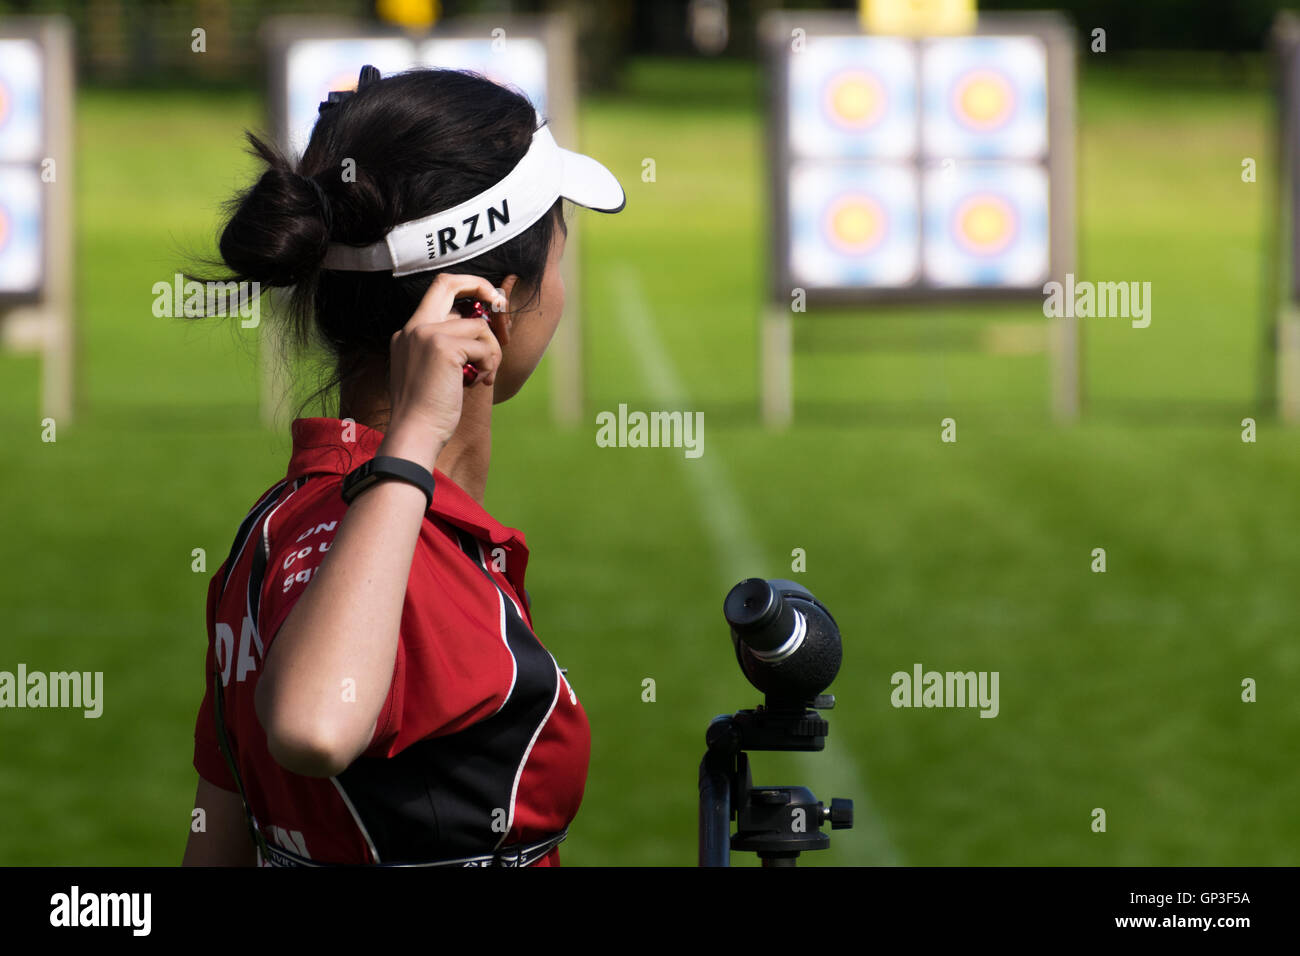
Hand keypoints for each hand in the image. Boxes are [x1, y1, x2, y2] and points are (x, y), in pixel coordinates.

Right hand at [381, 274, 507, 466]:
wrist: (415, 433)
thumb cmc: (428, 411)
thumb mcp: (433, 371)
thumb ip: (448, 347)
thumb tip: (482, 327)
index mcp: (408, 333)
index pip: (437, 292)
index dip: (466, 288)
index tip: (487, 301)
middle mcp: (414, 327)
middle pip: (448, 282)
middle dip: (481, 286)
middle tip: (500, 302)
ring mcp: (426, 333)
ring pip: (478, 325)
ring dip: (491, 351)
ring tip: (483, 376)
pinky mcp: (443, 346)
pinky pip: (483, 346)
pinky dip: (489, 364)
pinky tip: (478, 383)